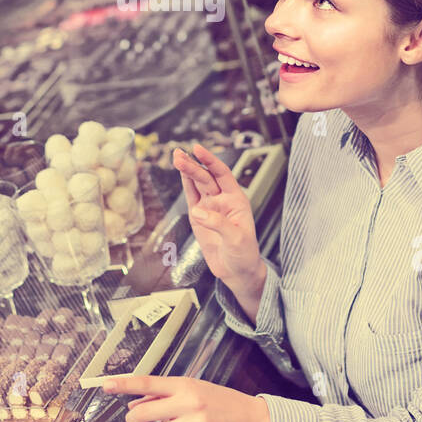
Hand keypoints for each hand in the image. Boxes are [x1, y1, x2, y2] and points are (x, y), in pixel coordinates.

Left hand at [103, 373, 270, 421]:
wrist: (252, 419)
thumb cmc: (219, 402)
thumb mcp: (193, 390)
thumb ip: (163, 395)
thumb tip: (133, 404)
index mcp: (185, 385)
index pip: (148, 382)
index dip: (124, 385)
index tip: (105, 386)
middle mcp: (189, 403)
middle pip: (143, 413)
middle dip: (133, 419)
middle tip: (135, 420)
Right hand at [173, 144, 262, 289]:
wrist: (237, 271)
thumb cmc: (244, 254)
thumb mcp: (236, 239)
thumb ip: (218, 224)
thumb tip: (198, 212)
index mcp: (236, 200)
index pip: (223, 174)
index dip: (210, 161)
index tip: (198, 149)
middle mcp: (223, 200)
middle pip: (206, 177)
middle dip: (193, 165)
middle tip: (178, 155)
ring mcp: (210, 207)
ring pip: (197, 184)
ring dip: (187, 170)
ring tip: (176, 156)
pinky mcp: (199, 217)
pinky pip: (191, 197)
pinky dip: (185, 184)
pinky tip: (180, 173)